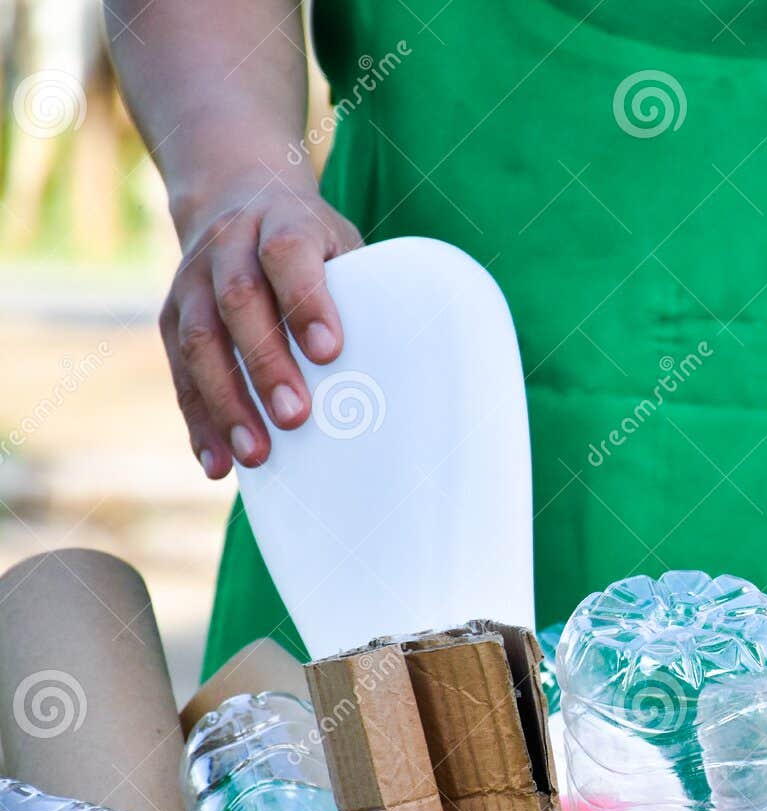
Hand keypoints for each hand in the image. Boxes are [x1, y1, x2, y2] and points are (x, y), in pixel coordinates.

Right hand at [160, 169, 362, 476]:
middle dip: (266, 363)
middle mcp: (228, 244)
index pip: (289, 254)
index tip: (330, 352)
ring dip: (227, 402)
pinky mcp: (170, 316)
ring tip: (257, 454)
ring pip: (199, 341)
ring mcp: (191, 280)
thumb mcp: (341, 245)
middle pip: (238, 301)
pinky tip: (219, 464)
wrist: (236, 196)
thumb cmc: (313, 243)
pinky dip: (199, 422)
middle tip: (296, 417)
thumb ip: (359, 292)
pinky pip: (180, 373)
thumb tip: (400, 374)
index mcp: (282, 221)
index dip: (306, 301)